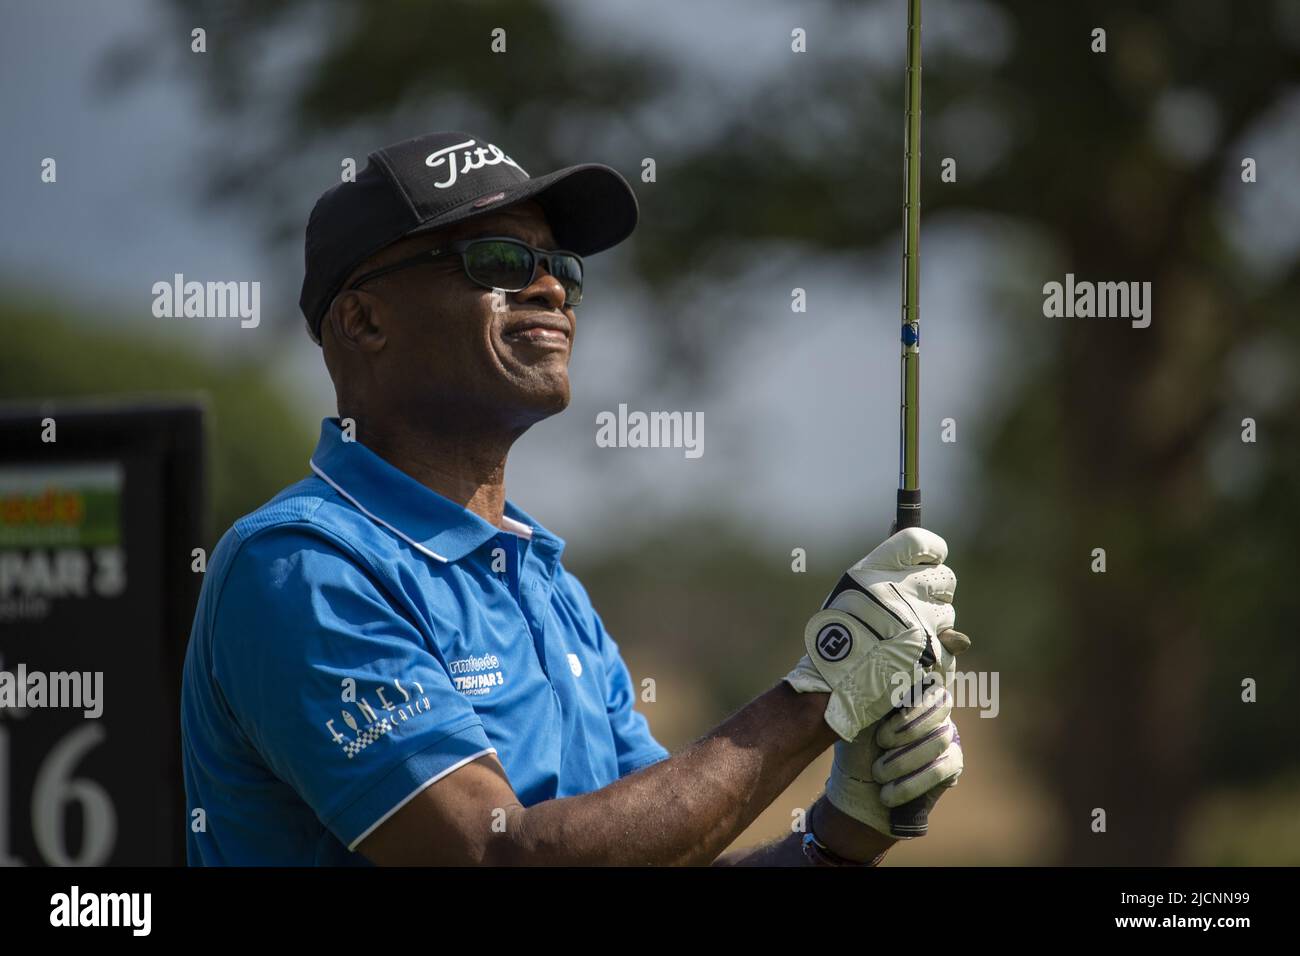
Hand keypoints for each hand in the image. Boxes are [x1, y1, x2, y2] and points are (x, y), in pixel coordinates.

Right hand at [784, 528, 960, 740]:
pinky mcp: (935, 650)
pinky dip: (937, 650)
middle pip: (945, 577)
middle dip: (935, 592)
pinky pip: (949, 643)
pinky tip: (912, 657)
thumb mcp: (853, 589)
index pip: (921, 542)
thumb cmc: (838, 633)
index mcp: (877, 569)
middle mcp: (903, 589)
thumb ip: (885, 568)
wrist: (837, 682)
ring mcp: (922, 620)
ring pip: (947, 612)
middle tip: (914, 606)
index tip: (930, 559)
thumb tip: (902, 524)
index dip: (932, 550)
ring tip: (904, 637)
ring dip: (934, 623)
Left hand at [825, 654, 966, 838]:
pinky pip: (943, 768)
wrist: (856, 784)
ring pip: (940, 738)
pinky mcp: (953, 763)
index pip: (930, 680)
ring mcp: (947, 733)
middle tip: (880, 742)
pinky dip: (913, 782)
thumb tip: (905, 645)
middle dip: (907, 728)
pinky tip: (890, 792)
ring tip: (878, 772)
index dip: (912, 699)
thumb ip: (875, 676)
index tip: (885, 722)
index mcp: (913, 687)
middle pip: (941, 705)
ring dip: (904, 759)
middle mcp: (935, 707)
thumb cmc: (856, 738)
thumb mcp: (859, 706)